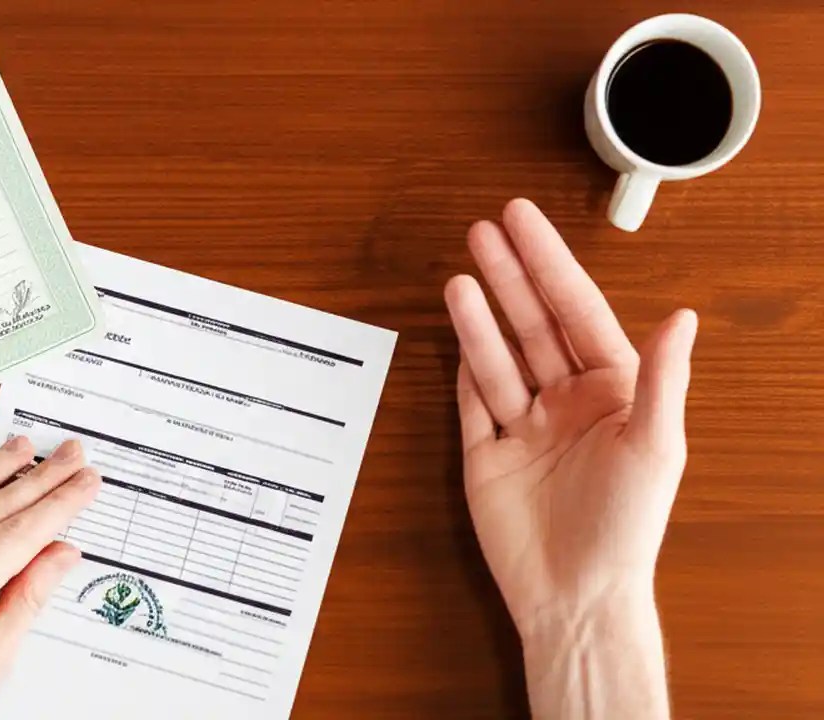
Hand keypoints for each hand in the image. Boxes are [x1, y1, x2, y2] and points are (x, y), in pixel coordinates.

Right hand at [445, 199, 695, 717]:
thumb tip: (682, 316)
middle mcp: (566, 401)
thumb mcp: (656, 446)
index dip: (549, 263)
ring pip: (495, 358)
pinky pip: (472, 403)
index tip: (523, 221)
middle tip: (483, 231)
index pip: (575, 311)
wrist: (575, 596)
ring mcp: (524, 427)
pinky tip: (458, 331)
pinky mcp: (487, 455)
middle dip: (508, 276)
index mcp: (611, 391)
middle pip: (530, 325)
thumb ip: (663, 378)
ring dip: (478, 317)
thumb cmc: (626, 527)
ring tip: (458, 277)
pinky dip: (464, 368)